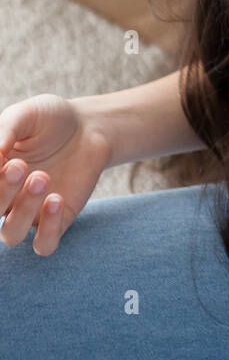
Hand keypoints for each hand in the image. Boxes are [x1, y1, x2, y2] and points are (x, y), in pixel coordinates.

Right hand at [0, 93, 111, 254]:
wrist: (89, 127)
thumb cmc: (51, 119)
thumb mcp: (26, 115)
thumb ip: (5, 131)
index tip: (4, 158)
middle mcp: (4, 198)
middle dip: (1, 191)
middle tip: (20, 165)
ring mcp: (29, 212)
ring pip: (11, 233)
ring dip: (23, 210)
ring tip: (43, 177)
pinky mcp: (57, 221)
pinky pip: (44, 245)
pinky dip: (47, 229)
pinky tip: (56, 200)